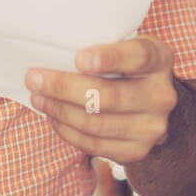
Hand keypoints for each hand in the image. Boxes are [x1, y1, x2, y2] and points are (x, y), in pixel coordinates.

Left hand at [26, 34, 178, 164]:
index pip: (137, 57)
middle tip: (34, 78)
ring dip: (60, 111)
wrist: (153, 105)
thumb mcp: (126, 45)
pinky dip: (68, 131)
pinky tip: (53, 117)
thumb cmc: (127, 66)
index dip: (109, 58)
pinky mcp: (136, 151)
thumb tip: (53, 51)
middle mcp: (162, 95)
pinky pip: (95, 146)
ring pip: (97, 124)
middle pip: (109, 96)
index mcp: (159, 59)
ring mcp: (152, 127)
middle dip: (64, 88)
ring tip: (38, 97)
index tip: (79, 59)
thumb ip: (102, 45)